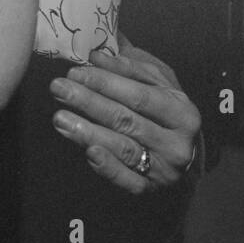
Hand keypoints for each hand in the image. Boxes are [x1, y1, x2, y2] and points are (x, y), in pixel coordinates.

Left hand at [48, 36, 200, 194]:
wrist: (184, 153)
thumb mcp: (157, 82)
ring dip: (88, 133)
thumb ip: (129, 66)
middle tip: (59, 89)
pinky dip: (108, 168)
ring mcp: (166, 169)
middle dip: (89, 102)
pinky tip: (89, 152)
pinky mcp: (152, 189)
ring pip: (124, 149)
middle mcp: (177, 142)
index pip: (140, 95)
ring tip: (60, 118)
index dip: (106, 83)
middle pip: (127, 120)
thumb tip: (96, 53)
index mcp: (182, 111)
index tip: (75, 72)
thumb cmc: (165, 110)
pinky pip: (128, 181)